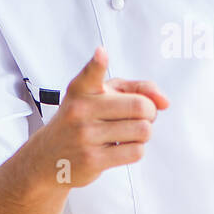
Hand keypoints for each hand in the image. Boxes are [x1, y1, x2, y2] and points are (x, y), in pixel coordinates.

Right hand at [34, 46, 168, 187]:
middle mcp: (81, 110)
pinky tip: (119, 148)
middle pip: (140, 106)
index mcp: (82, 90)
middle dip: (150, 113)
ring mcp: (86, 135)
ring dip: (143, 133)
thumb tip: (164, 102)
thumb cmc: (83, 121)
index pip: (91, 73)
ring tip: (127, 133)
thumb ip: (137, 89)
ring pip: (143, 130)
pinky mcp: (92, 160)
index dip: (98, 63)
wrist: (48, 157)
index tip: (101, 54)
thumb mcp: (102, 96)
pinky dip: (136, 149)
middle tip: (138, 117)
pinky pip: (136, 152)